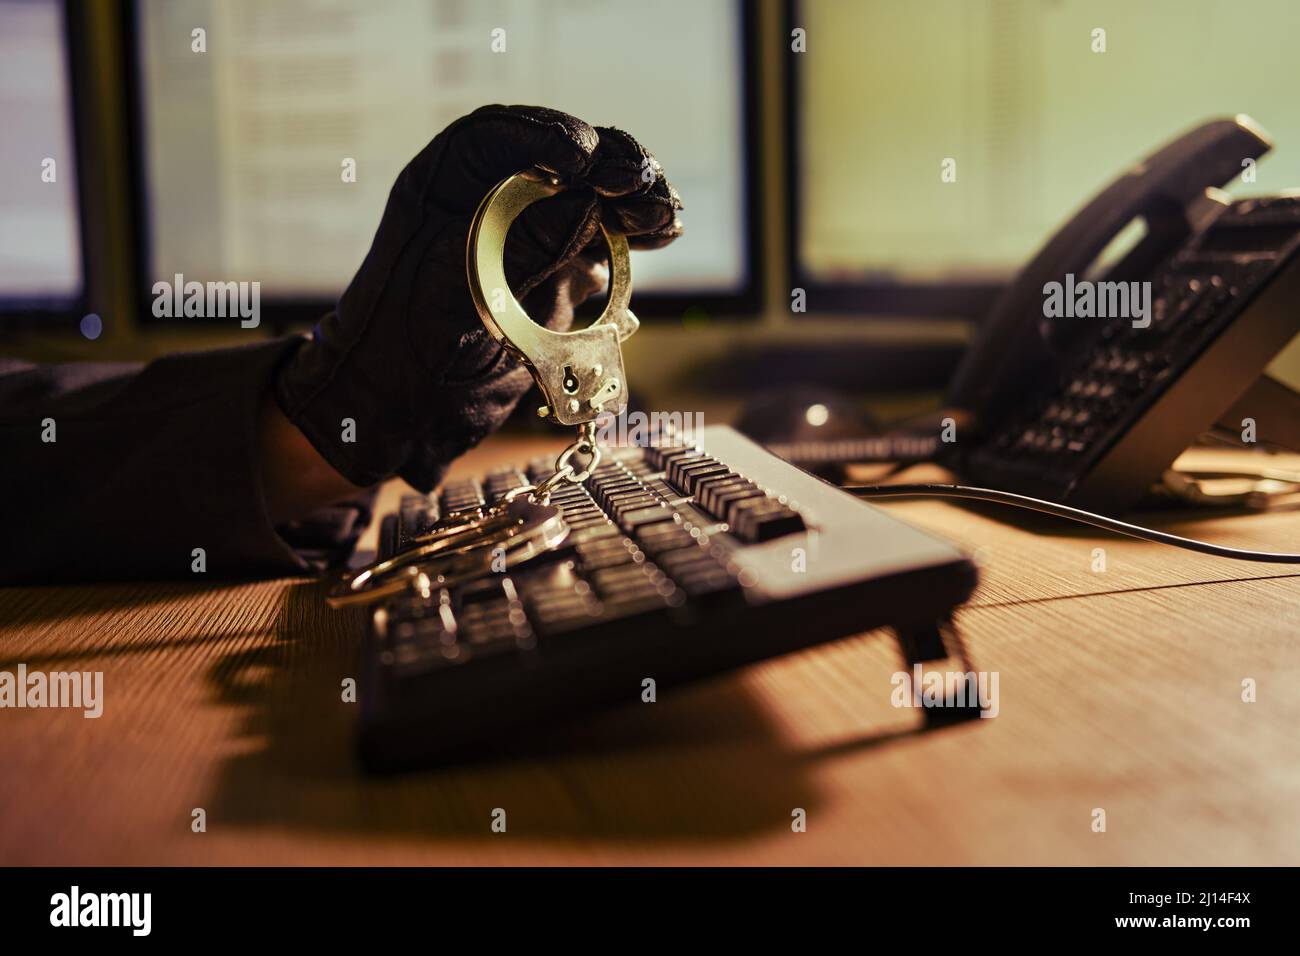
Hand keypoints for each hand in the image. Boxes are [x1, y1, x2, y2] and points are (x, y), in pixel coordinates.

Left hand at [273, 105, 682, 490]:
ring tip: (664, 217)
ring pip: (588, 192)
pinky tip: (662, 233)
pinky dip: (633, 232)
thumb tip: (585, 201)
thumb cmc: (405, 354)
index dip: (548, 137)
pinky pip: (601, 236)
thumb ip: (520, 249)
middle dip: (606, 166)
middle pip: (557, 158)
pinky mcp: (553, 267)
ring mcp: (525, 232)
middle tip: (641, 187)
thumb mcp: (456, 299)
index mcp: (443, 190)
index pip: (497, 137)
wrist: (406, 412)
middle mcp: (486, 200)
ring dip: (632, 198)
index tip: (586, 160)